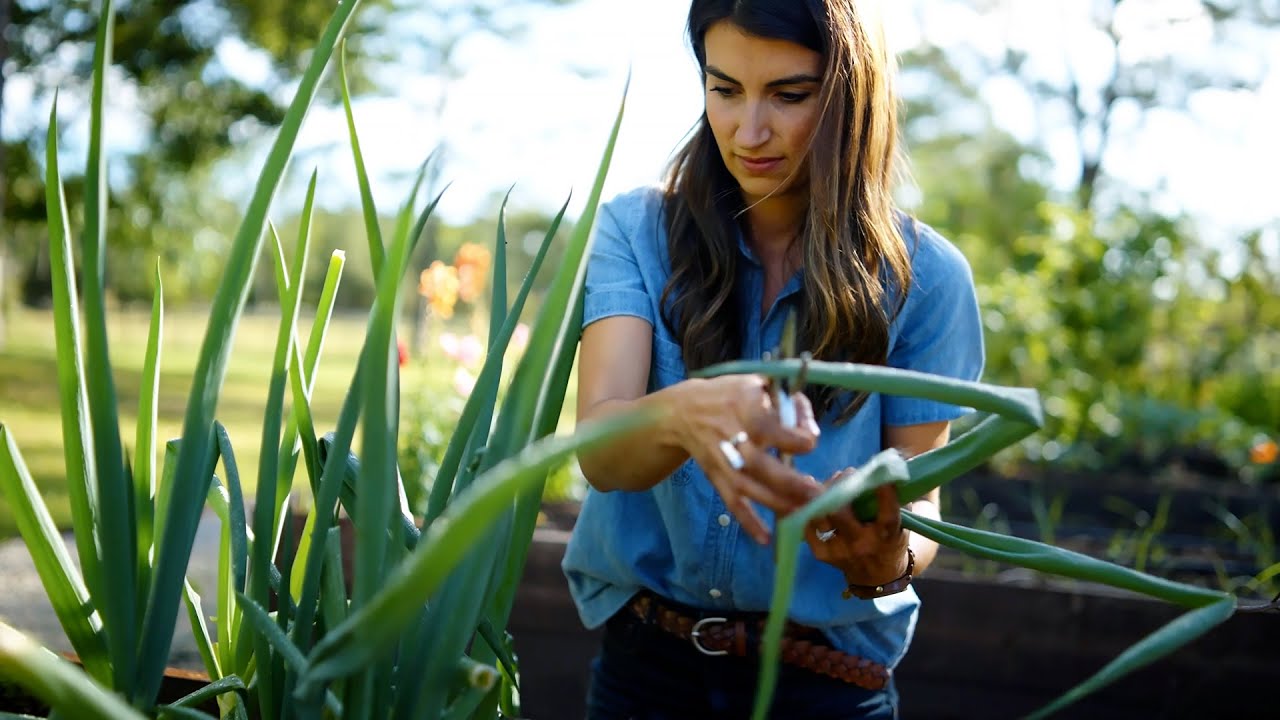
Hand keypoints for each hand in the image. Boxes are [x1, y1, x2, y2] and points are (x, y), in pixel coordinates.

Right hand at [676, 375, 821, 543]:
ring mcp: (723, 461)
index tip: (809, 442)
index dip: (799, 436)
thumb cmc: (730, 396)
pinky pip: (732, 502)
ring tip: (803, 514)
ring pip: (749, 488)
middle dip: (790, 481)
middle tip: (816, 493)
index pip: (778, 429)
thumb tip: (811, 426)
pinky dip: (748, 521)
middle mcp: (733, 437)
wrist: (683, 411)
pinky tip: (765, 538)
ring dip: (776, 503)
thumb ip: (789, 401)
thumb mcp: (757, 383)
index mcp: (747, 409)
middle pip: (761, 464)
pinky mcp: (716, 477)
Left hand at [805, 473, 909, 586]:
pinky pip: (809, 528)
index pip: (887, 516)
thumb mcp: (900, 524)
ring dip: (824, 494)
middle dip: (842, 487)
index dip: (884, 494)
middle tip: (848, 474)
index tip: (882, 474)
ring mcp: (840, 550)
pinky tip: (811, 494)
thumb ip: (893, 501)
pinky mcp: (823, 554)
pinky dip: (807, 509)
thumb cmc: (890, 541)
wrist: (877, 576)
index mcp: (886, 537)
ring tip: (831, 482)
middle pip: (842, 513)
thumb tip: (885, 469)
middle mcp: (862, 545)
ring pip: (824, 516)